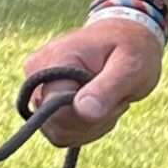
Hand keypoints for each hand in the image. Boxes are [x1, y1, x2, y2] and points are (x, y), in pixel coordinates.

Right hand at [22, 16, 164, 147]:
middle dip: (91, 123)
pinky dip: (84, 126)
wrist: (125, 35)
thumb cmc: (131, 47)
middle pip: (55, 125)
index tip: (113, 102)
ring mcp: (37, 85)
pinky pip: (59, 129)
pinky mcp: (44, 96)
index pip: (55, 111)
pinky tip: (99, 105)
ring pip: (58, 131)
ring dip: (90, 125)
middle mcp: (36, 73)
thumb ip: (106, 88)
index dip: (87, 119)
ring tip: (108, 99)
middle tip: (114, 100)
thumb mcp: (130, 66)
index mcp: (54, 61)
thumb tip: (83, 110)